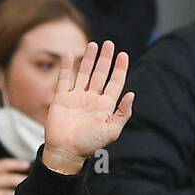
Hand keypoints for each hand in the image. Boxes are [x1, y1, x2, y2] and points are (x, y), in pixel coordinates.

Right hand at [43, 41, 134, 173]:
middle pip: (100, 75)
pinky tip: (71, 55)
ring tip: (94, 44)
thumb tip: (132, 94)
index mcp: (105, 107)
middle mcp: (92, 100)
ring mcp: (76, 98)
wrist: (66, 151)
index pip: (115, 83)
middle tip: (109, 44)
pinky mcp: (62, 99)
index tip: (123, 55)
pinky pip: (65, 79)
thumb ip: (123, 113)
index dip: (120, 69)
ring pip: (84, 74)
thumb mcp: (112, 131)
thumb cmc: (90, 143)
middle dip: (105, 59)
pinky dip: (67, 67)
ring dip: (89, 59)